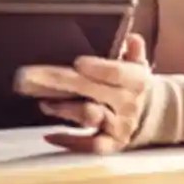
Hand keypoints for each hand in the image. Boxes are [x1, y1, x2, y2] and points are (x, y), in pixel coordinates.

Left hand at [14, 33, 151, 153]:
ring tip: (43, 103)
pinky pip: (90, 145)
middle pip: (92, 90)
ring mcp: (119, 125)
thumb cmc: (132, 84)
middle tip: (31, 77)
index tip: (77, 63)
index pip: (116, 73)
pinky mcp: (111, 144)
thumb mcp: (137, 65)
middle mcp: (128, 104)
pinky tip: (49, 136)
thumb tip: (132, 38)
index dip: (97, 68)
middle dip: (60, 82)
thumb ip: (132, 51)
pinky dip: (70, 141)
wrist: (151, 116)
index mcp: (135, 80)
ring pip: (89, 116)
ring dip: (64, 109)